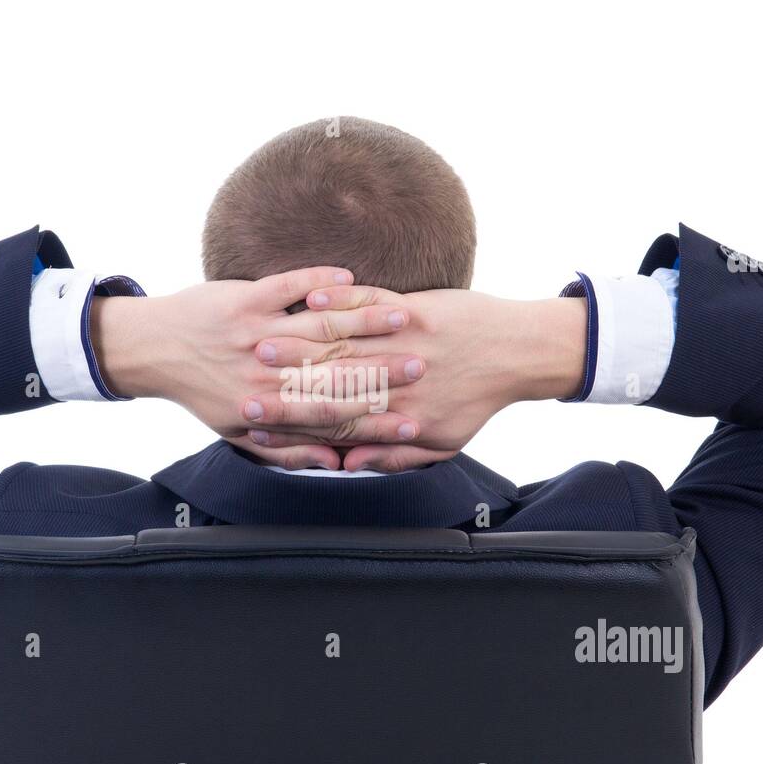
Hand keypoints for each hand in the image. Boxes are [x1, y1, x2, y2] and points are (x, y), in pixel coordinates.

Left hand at [90, 268, 427, 469]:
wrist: (153, 349)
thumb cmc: (203, 392)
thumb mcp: (241, 435)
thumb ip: (290, 452)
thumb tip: (337, 467)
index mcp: (269, 411)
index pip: (333, 421)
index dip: (377, 425)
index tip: (415, 423)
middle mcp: (264, 375)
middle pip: (336, 375)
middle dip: (384, 372)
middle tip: (425, 368)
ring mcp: (254, 333)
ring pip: (319, 329)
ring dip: (364, 322)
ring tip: (405, 319)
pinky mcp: (243, 299)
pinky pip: (288, 286)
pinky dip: (319, 281)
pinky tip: (347, 276)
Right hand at [245, 285, 586, 470]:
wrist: (518, 353)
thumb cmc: (476, 399)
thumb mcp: (442, 441)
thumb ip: (395, 456)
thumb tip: (347, 466)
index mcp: (401, 416)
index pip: (335, 420)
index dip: (291, 420)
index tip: (252, 419)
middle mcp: (400, 382)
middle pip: (331, 379)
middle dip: (284, 377)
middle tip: (244, 377)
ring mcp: (406, 343)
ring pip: (346, 341)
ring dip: (301, 340)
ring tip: (263, 338)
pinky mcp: (416, 310)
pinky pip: (371, 302)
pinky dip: (340, 299)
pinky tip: (311, 298)